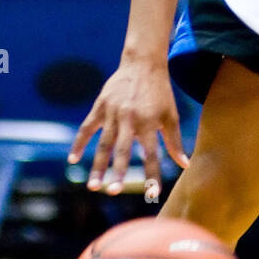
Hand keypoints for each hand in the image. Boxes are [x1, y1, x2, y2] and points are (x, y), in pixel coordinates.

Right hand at [67, 58, 189, 194]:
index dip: (152, 174)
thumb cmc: (160, 93)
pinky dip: (79, 143)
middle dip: (119, 172)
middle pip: (123, 150)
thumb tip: (185, 165)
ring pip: (103, 143)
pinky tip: (72, 160)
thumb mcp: (171, 115)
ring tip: (93, 186)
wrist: (143, 64)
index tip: (152, 194)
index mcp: (149, 122)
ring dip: (97, 165)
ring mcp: (112, 112)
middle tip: (114, 192)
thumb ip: (174, 142)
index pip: (152, 154)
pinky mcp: (100, 106)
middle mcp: (130, 119)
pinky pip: (87, 128)